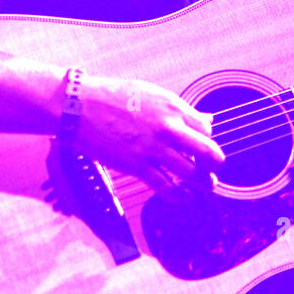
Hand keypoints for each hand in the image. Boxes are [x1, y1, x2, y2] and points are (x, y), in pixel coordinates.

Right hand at [74, 75, 224, 202]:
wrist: (79, 106)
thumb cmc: (113, 96)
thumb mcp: (152, 94)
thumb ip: (180, 109)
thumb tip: (206, 119)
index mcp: (172, 107)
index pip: (206, 129)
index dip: (206, 140)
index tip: (201, 147)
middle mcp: (167, 128)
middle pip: (207, 152)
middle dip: (214, 164)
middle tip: (214, 171)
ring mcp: (152, 149)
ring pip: (191, 173)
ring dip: (202, 184)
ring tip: (206, 188)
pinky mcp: (136, 166)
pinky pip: (165, 187)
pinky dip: (178, 197)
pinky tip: (183, 199)